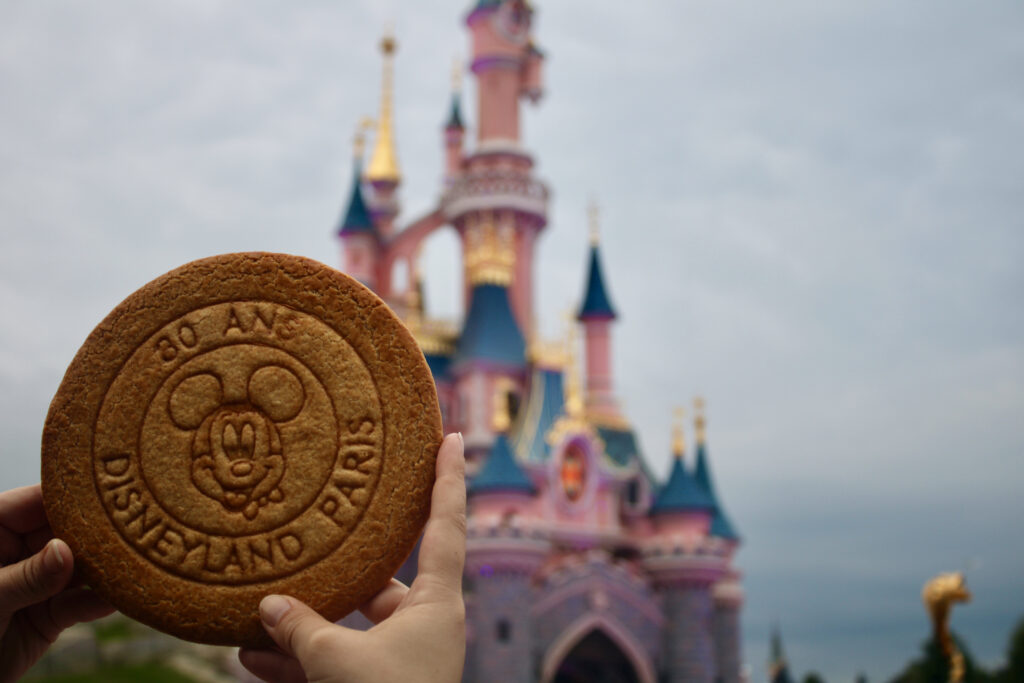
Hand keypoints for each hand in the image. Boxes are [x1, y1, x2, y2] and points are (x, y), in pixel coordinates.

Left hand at [0, 485, 114, 682]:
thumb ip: (25, 576)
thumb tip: (65, 551)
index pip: (32, 503)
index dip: (67, 495)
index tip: (104, 489)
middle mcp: (17, 554)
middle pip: (64, 534)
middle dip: (96, 533)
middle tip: (132, 526)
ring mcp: (36, 584)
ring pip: (77, 569)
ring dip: (104, 569)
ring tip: (135, 560)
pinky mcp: (49, 616)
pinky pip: (78, 604)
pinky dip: (99, 602)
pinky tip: (119, 597)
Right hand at [239, 432, 466, 682]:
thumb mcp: (339, 664)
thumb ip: (303, 629)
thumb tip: (268, 606)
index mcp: (437, 605)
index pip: (446, 524)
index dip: (447, 478)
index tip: (453, 434)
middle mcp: (424, 626)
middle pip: (378, 580)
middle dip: (332, 572)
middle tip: (305, 537)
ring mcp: (402, 660)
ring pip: (348, 628)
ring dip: (303, 625)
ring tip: (254, 612)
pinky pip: (336, 664)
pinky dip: (300, 662)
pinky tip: (252, 661)